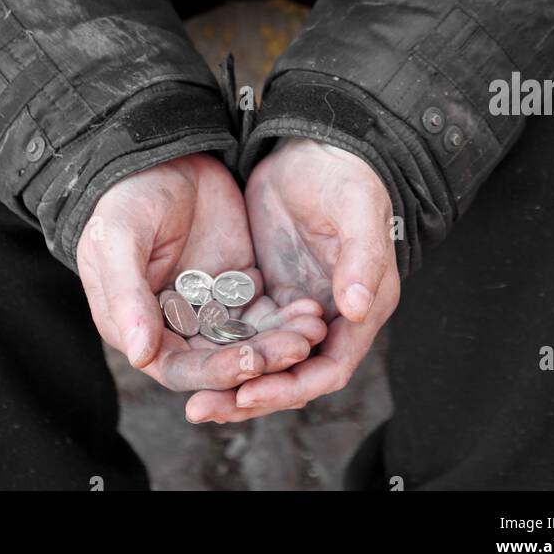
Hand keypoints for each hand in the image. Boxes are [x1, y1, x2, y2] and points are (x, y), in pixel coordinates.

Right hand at [76, 152, 326, 403]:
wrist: (164, 153)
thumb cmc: (129, 196)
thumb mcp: (118, 239)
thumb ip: (126, 295)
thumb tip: (139, 356)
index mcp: (135, 326)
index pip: (177, 368)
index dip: (213, 372)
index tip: (249, 362)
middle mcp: (173, 327)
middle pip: (218, 360)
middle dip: (257, 360)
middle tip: (295, 348)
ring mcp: (207, 307)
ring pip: (246, 341)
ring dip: (278, 343)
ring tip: (312, 331)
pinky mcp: (236, 287)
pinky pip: (264, 312)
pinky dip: (286, 317)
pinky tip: (312, 312)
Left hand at [185, 138, 398, 422]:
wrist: (320, 145)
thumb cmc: (348, 175)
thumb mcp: (357, 211)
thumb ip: (362, 258)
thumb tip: (357, 307)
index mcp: (364, 307)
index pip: (329, 367)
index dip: (291, 386)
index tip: (250, 392)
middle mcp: (334, 317)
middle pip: (293, 375)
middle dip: (252, 396)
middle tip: (203, 409)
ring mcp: (300, 306)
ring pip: (267, 359)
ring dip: (233, 380)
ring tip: (192, 400)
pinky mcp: (273, 291)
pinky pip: (248, 331)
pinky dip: (225, 348)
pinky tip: (189, 356)